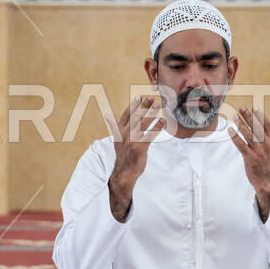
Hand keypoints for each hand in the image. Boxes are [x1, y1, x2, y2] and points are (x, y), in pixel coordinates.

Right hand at [104, 96, 162, 221]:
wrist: (124, 172)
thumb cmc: (123, 154)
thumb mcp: (116, 139)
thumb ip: (114, 126)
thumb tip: (107, 115)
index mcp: (119, 131)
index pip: (126, 115)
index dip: (133, 105)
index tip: (139, 96)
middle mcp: (125, 134)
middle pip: (135, 117)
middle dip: (143, 106)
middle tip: (151, 97)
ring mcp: (132, 140)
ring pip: (143, 124)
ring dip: (151, 114)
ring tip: (158, 105)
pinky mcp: (140, 147)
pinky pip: (150, 135)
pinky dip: (157, 128)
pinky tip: (163, 122)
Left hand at [228, 106, 269, 221]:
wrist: (266, 179)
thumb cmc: (268, 160)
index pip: (266, 126)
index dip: (260, 116)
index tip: (254, 107)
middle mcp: (265, 145)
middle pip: (256, 128)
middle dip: (249, 117)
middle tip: (242, 107)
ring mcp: (257, 151)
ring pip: (248, 135)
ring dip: (240, 124)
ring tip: (235, 116)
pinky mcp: (249, 157)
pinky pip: (241, 145)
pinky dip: (235, 137)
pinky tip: (230, 130)